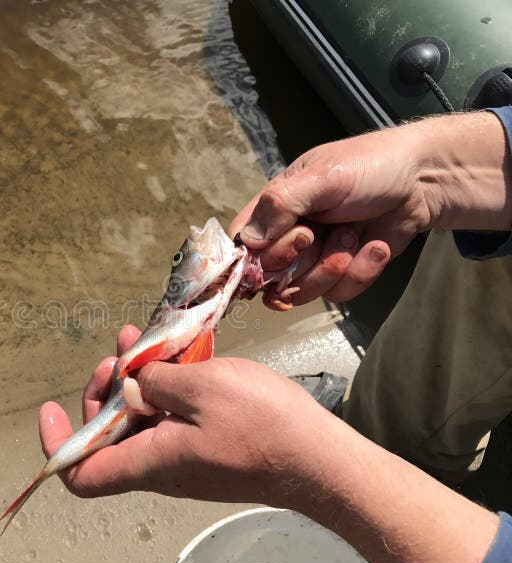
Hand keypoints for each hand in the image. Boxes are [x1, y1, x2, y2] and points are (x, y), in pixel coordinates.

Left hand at [38, 326, 328, 504]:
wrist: (321, 461)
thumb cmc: (262, 426)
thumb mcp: (201, 387)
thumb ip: (157, 382)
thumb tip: (134, 383)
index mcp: (149, 461)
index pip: (81, 474)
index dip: (57, 444)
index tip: (51, 408)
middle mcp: (160, 466)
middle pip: (109, 436)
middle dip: (105, 391)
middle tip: (119, 354)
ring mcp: (186, 458)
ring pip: (143, 421)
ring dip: (137, 380)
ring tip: (142, 341)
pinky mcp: (210, 447)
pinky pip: (174, 418)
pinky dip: (169, 386)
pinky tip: (180, 353)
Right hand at [230, 111, 509, 305]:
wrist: (424, 182)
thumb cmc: (369, 166)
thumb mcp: (321, 177)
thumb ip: (280, 205)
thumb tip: (245, 243)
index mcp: (272, 209)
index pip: (239, 246)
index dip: (248, 261)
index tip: (269, 258)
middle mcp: (287, 237)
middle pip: (270, 278)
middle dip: (299, 263)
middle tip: (317, 236)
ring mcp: (315, 258)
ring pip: (303, 292)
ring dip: (334, 268)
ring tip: (354, 236)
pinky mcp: (343, 273)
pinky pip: (338, 294)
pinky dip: (360, 273)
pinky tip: (376, 247)